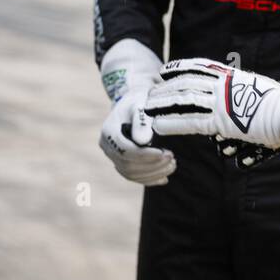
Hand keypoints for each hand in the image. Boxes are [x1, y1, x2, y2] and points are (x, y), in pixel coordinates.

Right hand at [98, 38, 175, 185]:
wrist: (134, 103)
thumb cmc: (139, 100)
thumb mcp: (140, 103)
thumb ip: (141, 120)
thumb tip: (143, 141)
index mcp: (109, 131)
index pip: (125, 150)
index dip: (144, 155)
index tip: (164, 153)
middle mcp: (107, 145)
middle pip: (127, 164)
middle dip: (151, 165)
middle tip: (172, 159)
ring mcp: (113, 155)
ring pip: (130, 173)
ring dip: (152, 173)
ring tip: (172, 165)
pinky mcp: (121, 161)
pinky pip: (133, 176)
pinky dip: (149, 179)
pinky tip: (164, 178)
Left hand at [144, 58, 279, 167]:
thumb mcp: (263, 90)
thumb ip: (249, 91)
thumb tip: (245, 94)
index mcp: (234, 76)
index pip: (201, 66)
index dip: (181, 67)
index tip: (167, 69)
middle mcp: (224, 85)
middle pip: (187, 81)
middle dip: (166, 87)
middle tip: (150, 92)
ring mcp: (221, 102)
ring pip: (183, 99)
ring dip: (163, 104)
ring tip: (148, 109)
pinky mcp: (221, 121)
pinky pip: (190, 121)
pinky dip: (172, 123)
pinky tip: (159, 126)